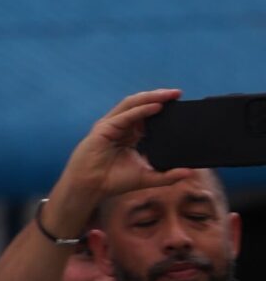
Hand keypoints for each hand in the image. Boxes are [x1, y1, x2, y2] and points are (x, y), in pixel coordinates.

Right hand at [51, 89, 194, 223]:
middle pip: (140, 104)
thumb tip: (190, 171)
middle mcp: (120, 126)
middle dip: (159, 97)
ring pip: (132, 104)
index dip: (162, 107)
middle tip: (178, 93)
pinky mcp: (104, 128)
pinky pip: (126, 115)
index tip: (180, 104)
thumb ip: (168, 175)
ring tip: (169, 95)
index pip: (146, 115)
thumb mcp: (147, 177)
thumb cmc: (114, 181)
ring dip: (151, 97)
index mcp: (129, 134)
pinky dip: (142, 110)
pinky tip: (156, 107)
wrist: (91, 187)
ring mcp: (111, 125)